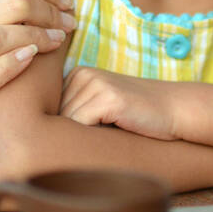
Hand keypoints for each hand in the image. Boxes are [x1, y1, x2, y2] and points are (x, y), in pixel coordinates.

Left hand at [59, 68, 178, 140]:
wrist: (175, 110)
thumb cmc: (136, 116)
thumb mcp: (99, 107)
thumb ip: (73, 112)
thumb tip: (37, 137)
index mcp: (77, 74)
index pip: (49, 110)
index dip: (66, 128)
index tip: (90, 128)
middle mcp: (82, 74)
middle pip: (55, 117)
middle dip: (72, 132)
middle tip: (102, 132)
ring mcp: (95, 83)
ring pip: (67, 124)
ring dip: (86, 135)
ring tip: (112, 129)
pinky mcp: (108, 97)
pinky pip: (82, 126)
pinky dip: (95, 136)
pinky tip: (118, 128)